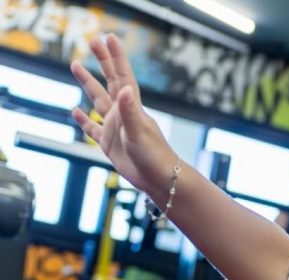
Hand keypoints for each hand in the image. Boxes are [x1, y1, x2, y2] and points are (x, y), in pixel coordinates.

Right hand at [71, 34, 174, 194]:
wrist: (160, 181)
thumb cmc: (154, 156)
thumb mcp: (139, 132)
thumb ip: (129, 110)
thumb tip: (125, 88)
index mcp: (131, 107)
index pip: (121, 76)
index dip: (115, 57)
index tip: (108, 37)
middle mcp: (122, 114)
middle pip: (108, 82)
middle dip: (101, 61)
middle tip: (91, 40)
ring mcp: (115, 128)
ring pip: (97, 101)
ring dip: (87, 84)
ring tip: (76, 65)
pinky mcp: (109, 145)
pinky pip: (93, 129)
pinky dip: (84, 120)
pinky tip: (75, 111)